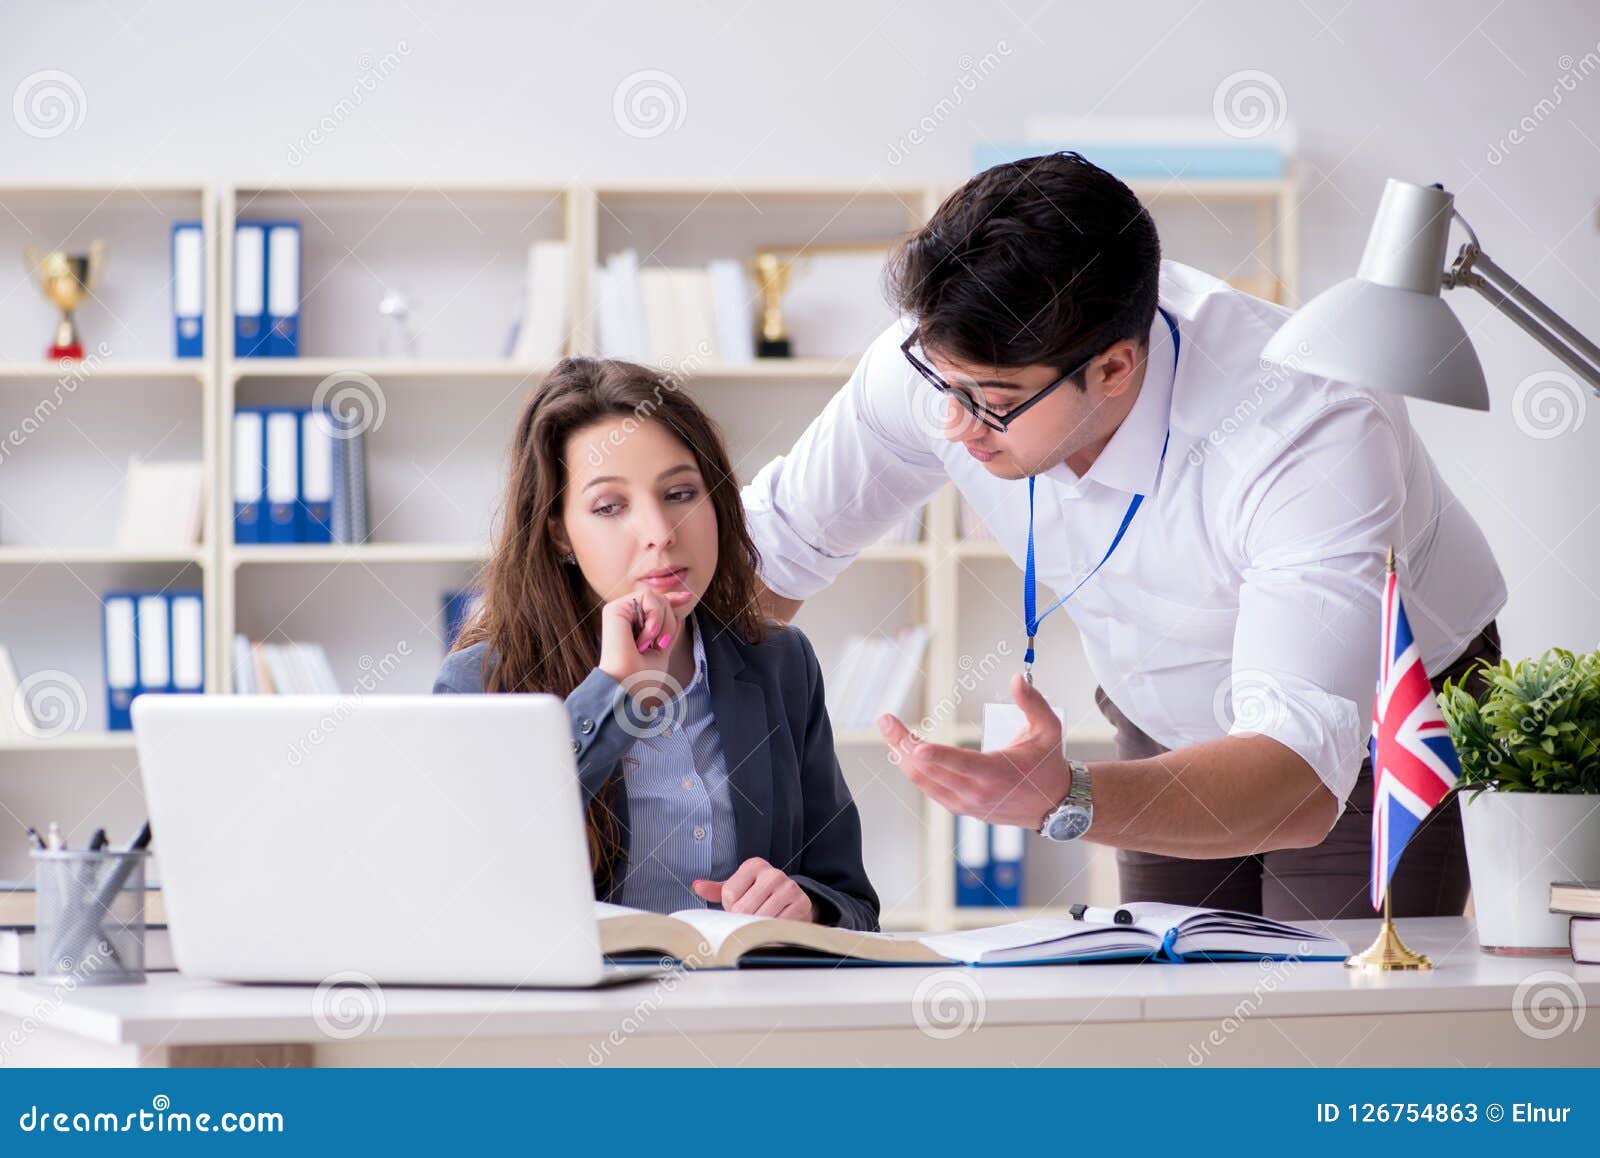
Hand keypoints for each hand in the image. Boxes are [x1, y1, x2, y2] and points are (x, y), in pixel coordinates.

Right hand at [597, 586, 691, 693]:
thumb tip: (679, 616)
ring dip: (663, 622)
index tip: (688, 597)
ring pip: (656, 597)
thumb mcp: (661, 653)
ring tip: (652, 643)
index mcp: (634, 628)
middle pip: (660, 600)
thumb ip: (667, 632)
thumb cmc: (641, 679)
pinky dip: (654, 618)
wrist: (627, 688)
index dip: (672, 598)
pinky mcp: (614, 608)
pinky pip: (647, 597)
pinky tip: (643, 639)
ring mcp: (620, 612)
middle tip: (661, 644)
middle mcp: (625, 618)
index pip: (655, 606)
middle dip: (670, 621)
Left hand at [692, 857, 815, 920]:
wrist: (793, 903)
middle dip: (743, 919)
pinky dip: (772, 931)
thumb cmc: (760, 896)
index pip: (729, 895)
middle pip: (742, 908)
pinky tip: (775, 925)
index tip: (742, 905)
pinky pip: (776, 925)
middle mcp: (773, 873)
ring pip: (759, 918)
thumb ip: (717, 889)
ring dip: (757, 927)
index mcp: (754, 865)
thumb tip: (697, 886)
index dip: (731, 907)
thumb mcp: (739, 889)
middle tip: (751, 917)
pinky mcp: (801, 905)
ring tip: (763, 921)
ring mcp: (789, 888)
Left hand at [878, 673, 1071, 828]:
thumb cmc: (1048, 764)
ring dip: (902, 756)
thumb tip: (1018, 679)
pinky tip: (903, 750)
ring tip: (889, 731)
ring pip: (923, 781)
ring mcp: (966, 803)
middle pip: (930, 770)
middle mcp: (977, 792)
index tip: (916, 744)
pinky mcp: (960, 807)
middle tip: (885, 721)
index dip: (935, 756)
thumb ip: (1033, 703)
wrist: (1053, 805)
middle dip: (902, 744)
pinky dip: (913, 769)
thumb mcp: (1049, 730)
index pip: (960, 764)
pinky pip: (929, 788)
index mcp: (997, 773)